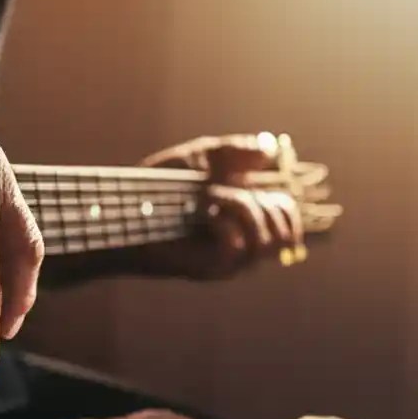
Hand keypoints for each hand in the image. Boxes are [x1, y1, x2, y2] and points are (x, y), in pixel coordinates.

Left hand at [137, 134, 302, 279]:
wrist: (129, 207)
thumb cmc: (160, 186)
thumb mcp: (202, 157)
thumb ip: (236, 151)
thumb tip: (271, 149)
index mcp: (244, 224)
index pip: (289, 228)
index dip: (287, 209)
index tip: (264, 188)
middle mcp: (240, 245)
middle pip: (285, 238)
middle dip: (265, 207)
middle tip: (230, 193)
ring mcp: (227, 261)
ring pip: (266, 243)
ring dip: (244, 209)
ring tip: (212, 198)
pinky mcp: (211, 269)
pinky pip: (239, 247)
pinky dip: (226, 224)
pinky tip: (205, 216)